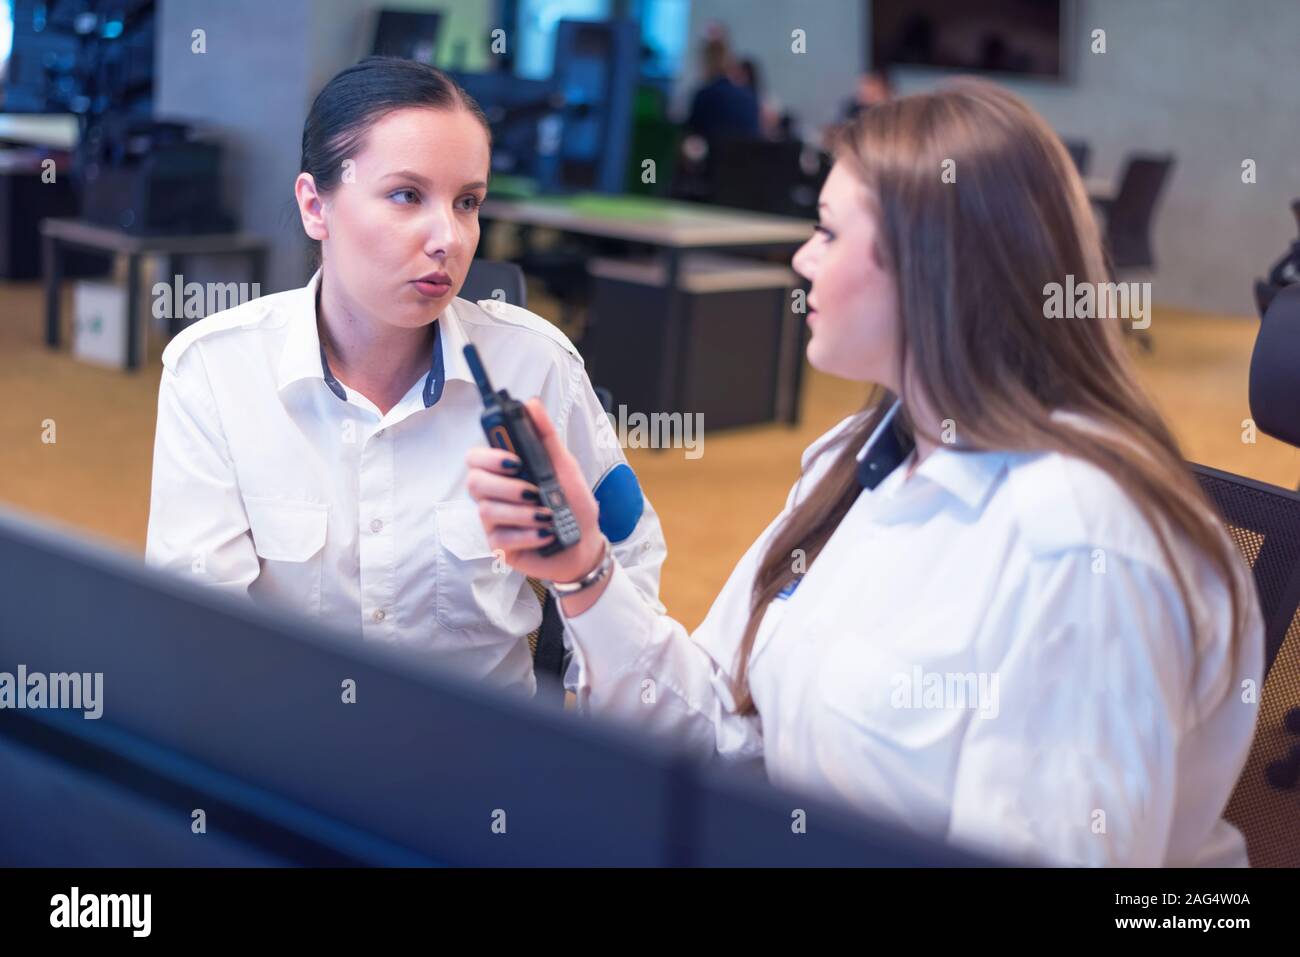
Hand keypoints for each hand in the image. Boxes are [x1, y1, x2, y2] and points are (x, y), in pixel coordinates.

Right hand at [465, 398, 603, 582]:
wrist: (585, 544)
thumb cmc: (573, 504)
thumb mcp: (565, 467)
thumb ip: (546, 437)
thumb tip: (531, 403)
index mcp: (506, 472)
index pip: (476, 457)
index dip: (489, 456)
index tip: (514, 461)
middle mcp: (495, 494)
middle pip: (474, 482)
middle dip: (506, 487)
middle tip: (533, 491)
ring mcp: (494, 521)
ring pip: (487, 510)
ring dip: (523, 513)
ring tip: (548, 515)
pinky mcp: (498, 545)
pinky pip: (501, 537)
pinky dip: (528, 534)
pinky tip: (546, 534)